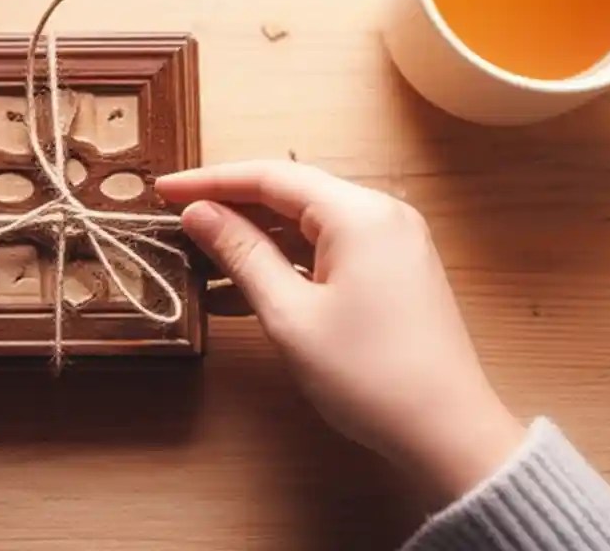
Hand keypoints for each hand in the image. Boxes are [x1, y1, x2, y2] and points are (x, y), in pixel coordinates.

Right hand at [156, 161, 523, 500]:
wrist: (446, 433)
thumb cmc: (369, 375)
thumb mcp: (289, 314)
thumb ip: (241, 255)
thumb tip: (199, 214)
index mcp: (358, 214)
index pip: (269, 176)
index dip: (210, 181)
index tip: (163, 189)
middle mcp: (379, 215)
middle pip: (289, 194)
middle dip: (230, 208)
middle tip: (175, 220)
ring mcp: (390, 243)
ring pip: (304, 225)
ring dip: (253, 240)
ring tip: (198, 258)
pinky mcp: (391, 272)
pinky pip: (325, 251)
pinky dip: (283, 263)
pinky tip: (239, 289)